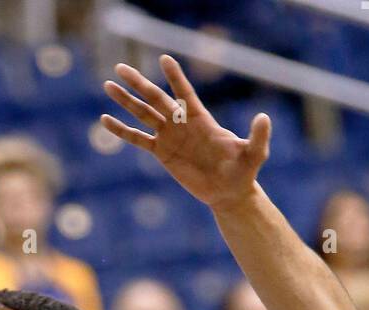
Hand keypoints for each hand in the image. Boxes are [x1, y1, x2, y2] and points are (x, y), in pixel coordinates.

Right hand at [102, 54, 270, 213]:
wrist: (228, 192)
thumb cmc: (243, 172)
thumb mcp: (254, 154)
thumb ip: (257, 136)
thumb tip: (264, 118)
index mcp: (201, 119)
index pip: (184, 93)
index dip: (175, 78)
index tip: (164, 59)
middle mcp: (182, 124)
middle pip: (156, 99)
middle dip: (138, 84)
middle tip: (120, 68)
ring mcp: (169, 137)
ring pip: (143, 114)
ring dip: (126, 101)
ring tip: (108, 86)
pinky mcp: (161, 153)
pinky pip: (138, 139)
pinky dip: (122, 131)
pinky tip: (105, 120)